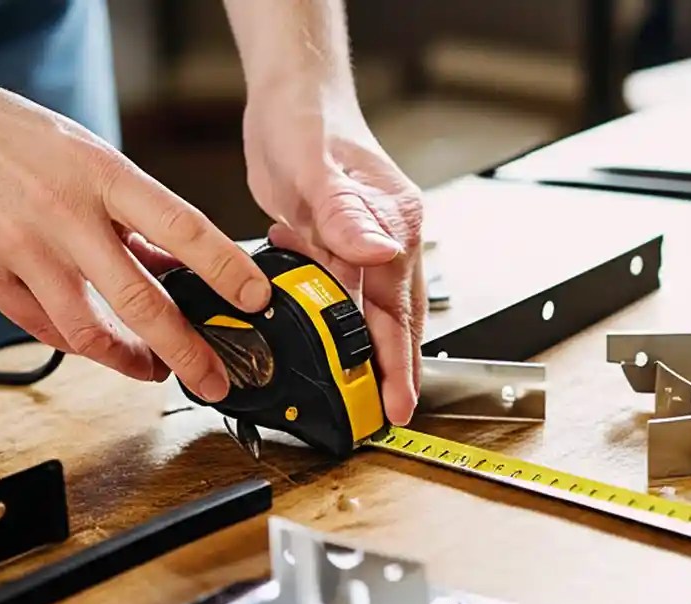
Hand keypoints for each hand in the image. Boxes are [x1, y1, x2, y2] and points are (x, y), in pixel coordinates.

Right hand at [0, 63, 268, 400]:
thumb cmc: (3, 132)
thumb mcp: (83, 153)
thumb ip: (126, 209)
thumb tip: (173, 261)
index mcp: (101, 173)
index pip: (182, 226)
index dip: (225, 268)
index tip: (255, 299)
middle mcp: (65, 214)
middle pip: (139, 299)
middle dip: (185, 349)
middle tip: (213, 377)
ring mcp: (21, 248)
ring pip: (87, 331)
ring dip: (128, 362)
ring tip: (152, 370)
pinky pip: (40, 327)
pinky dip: (74, 343)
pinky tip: (94, 345)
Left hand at [243, 83, 425, 424]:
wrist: (291, 100)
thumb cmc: (309, 121)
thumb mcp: (317, 166)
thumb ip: (345, 211)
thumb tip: (378, 253)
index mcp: (393, 225)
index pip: (399, 308)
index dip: (399, 361)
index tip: (398, 403)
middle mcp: (384, 240)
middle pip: (392, 319)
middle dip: (389, 370)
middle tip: (381, 416)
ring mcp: (361, 247)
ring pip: (365, 313)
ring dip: (359, 351)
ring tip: (353, 392)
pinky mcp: (335, 247)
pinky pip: (337, 297)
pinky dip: (327, 322)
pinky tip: (313, 338)